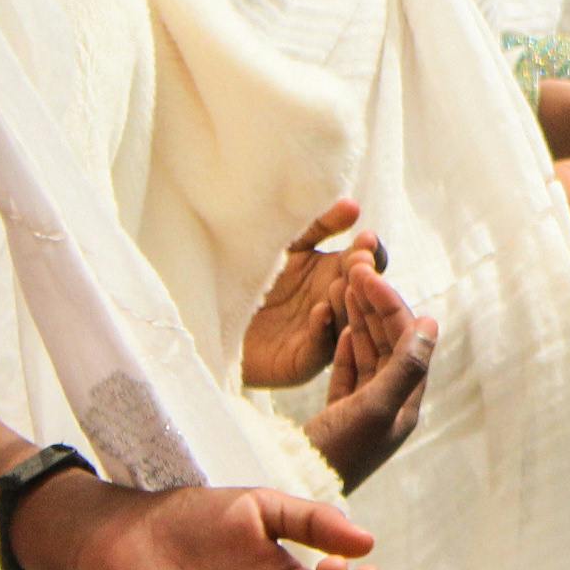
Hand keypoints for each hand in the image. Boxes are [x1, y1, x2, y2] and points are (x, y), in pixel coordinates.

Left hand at [241, 202, 382, 390]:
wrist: (200, 314)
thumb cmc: (239, 276)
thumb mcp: (282, 245)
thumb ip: (316, 226)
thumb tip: (353, 206)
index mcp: (330, 273)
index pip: (364, 263)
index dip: (369, 252)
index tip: (366, 240)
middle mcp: (331, 304)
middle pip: (362, 292)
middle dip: (363, 277)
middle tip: (358, 262)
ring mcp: (319, 335)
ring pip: (348, 321)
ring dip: (347, 303)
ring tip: (338, 285)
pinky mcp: (300, 363)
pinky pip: (320, 350)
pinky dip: (323, 331)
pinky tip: (320, 312)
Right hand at [304, 267, 436, 491]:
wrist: (296, 486)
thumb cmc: (338, 452)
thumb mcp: (375, 408)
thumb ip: (405, 366)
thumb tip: (432, 324)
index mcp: (406, 402)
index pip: (406, 341)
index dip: (391, 306)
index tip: (370, 277)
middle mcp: (391, 405)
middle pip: (390, 344)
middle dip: (377, 306)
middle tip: (357, 272)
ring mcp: (365, 411)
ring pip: (369, 355)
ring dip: (362, 321)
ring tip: (349, 289)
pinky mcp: (341, 417)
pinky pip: (351, 375)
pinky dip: (349, 349)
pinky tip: (346, 330)